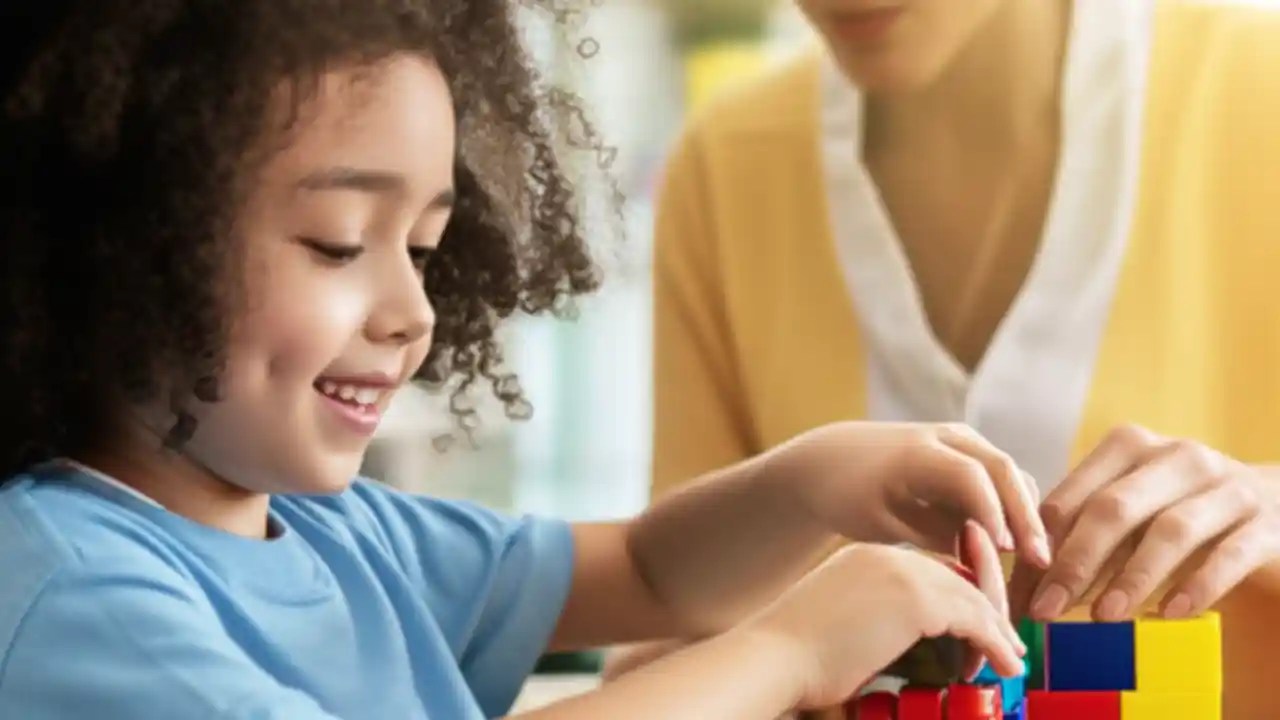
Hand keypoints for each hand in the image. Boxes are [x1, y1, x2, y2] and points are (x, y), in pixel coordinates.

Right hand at [742, 527, 1024, 710]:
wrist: (775, 656)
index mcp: (871, 558)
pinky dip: (996, 643)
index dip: (964, 600)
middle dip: (989, 611)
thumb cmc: (801, 657)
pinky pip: (976, 618)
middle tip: (1005, 644)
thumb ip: (885, 623)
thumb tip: (920, 647)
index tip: (981, 631)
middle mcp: (890, 557)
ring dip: (996, 631)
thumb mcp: (848, 625)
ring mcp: (905, 573)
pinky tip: (1003, 664)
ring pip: (974, 596)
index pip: (936, 570)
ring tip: (1008, 660)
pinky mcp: (917, 599)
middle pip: (962, 576)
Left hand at [765, 422, 1050, 567]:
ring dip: (1025, 512)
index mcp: (918, 451)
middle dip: (1024, 515)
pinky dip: (1013, 507)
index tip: (1007, 553)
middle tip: (1042, 561)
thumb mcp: (884, 522)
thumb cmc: (849, 495)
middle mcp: (946, 437)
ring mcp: (961, 440)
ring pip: (1008, 473)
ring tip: (1037, 559)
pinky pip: (1000, 478)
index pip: (970, 477)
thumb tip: (982, 557)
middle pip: (1001, 469)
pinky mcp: (967, 452)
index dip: (993, 514)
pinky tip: (1021, 545)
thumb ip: (933, 535)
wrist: (830, 462)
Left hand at [1012, 424, 1279, 621]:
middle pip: (1112, 509)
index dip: (1038, 548)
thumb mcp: (1133, 511)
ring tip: (1104, 617)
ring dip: (1131, 577)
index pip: (1069, 498)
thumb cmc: (1182, 510)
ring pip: (1169, 530)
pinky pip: (1229, 553)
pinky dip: (1197, 584)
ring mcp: (1224, 485)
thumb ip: (1084, 537)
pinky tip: (1171, 613)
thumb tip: (1025, 592)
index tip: (1018, 594)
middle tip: (1047, 610)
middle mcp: (1174, 457)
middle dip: (1074, 562)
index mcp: (1127, 448)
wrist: (1278, 502)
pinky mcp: (1265, 521)